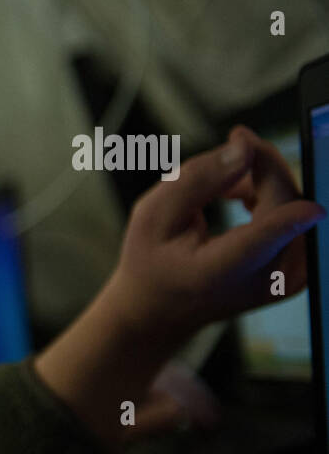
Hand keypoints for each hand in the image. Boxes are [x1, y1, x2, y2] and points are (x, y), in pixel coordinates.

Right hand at [36, 126, 323, 449]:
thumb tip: (244, 148)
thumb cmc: (152, 261)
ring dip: (262, 182)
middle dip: (258, 166)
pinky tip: (238, 198)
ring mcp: (290, 278)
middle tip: (225, 150)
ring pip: (294, 201)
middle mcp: (268, 279)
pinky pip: (298, 214)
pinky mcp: (301, 272)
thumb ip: (197, 179)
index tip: (246, 143)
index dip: (273, 180)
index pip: (270, 229)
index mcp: (224, 270)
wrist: (160, 310)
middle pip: (284, 198)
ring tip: (220, 189)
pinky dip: (270, 196)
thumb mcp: (153, 214)